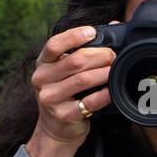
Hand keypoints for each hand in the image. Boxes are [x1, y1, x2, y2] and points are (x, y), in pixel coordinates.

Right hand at [24, 24, 115, 156]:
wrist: (56, 129)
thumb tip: (112, 26)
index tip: (92, 32)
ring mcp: (51, 98)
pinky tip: (111, 90)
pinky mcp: (63, 115)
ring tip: (114, 69)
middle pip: (74, 61)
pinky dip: (103, 94)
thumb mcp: (64, 72)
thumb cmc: (64, 94)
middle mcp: (42, 80)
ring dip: (103, 72)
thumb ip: (82, 50)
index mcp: (42, 64)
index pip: (54, 45)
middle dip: (98, 55)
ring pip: (82, 80)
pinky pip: (88, 102)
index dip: (74, 36)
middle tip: (113, 55)